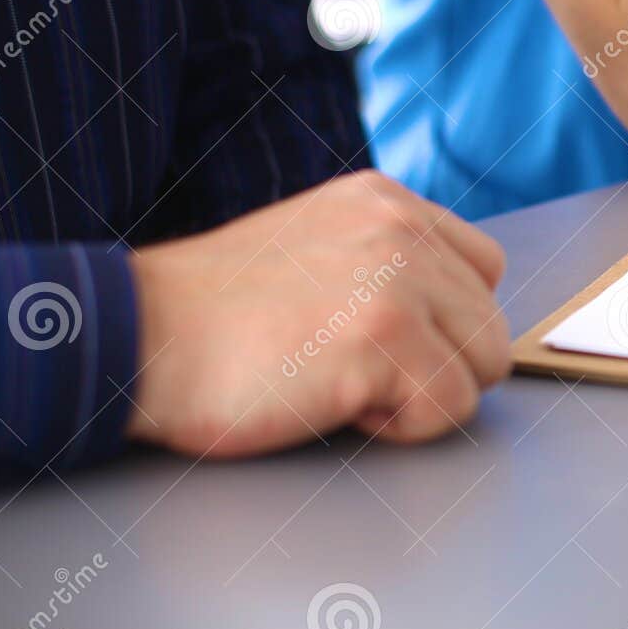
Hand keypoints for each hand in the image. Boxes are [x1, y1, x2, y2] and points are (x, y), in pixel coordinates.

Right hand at [127, 171, 511, 456]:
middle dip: (438, 366)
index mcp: (387, 202)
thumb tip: (454, 315)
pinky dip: (401, 427)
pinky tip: (336, 402)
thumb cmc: (218, 316)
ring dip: (422, 396)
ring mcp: (398, 279)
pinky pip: (448, 409)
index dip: (447, 323)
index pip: (485, 270)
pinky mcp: (385, 337)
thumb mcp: (318, 247)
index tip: (384, 342)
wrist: (136, 337)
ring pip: (483, 368)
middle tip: (355, 370)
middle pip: (491, 327)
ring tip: (345, 383)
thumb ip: (388, 260)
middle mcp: (402, 228)